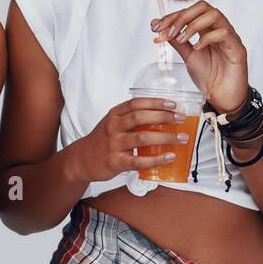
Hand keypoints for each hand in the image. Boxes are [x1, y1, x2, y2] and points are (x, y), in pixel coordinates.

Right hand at [70, 97, 192, 183]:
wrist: (81, 160)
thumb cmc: (101, 141)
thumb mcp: (112, 124)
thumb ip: (131, 120)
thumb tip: (162, 118)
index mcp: (114, 115)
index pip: (136, 103)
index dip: (156, 102)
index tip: (173, 104)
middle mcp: (113, 127)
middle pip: (141, 117)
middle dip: (164, 117)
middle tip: (181, 119)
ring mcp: (114, 144)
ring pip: (143, 137)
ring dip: (165, 137)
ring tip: (181, 138)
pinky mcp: (116, 162)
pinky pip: (140, 161)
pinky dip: (157, 159)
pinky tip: (169, 157)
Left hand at [150, 2, 248, 113]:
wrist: (222, 97)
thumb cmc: (209, 76)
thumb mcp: (187, 56)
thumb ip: (177, 42)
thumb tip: (160, 29)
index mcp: (207, 29)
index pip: (190, 12)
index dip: (172, 16)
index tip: (156, 26)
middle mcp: (219, 29)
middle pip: (203, 7)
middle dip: (182, 16)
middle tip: (168, 31)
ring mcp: (230, 37)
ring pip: (214, 15)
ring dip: (193, 25)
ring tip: (181, 39)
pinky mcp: (238, 48)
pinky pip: (224, 33)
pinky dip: (207, 38)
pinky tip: (197, 48)